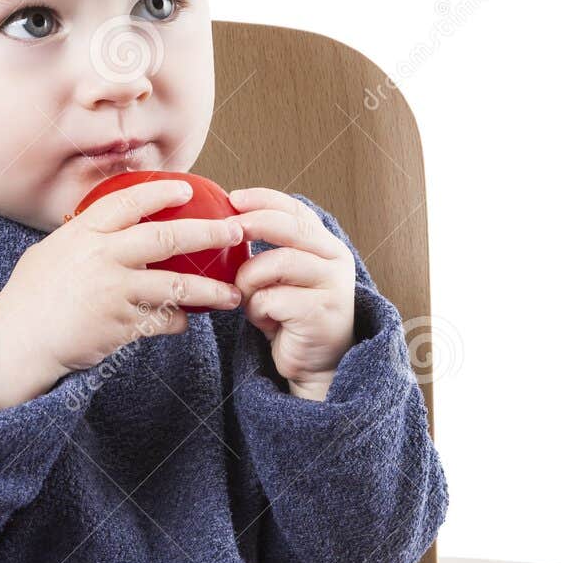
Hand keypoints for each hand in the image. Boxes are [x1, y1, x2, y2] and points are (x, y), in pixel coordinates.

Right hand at [0, 179, 244, 414]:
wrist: (18, 340)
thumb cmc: (32, 295)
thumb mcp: (52, 251)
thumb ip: (85, 236)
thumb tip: (111, 223)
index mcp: (85, 233)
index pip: (129, 202)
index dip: (161, 193)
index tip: (187, 188)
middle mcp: (101, 257)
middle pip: (165, 238)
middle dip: (207, 233)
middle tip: (236, 232)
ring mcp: (112, 292)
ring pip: (174, 286)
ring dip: (209, 291)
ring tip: (232, 295)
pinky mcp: (119, 326)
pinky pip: (161, 321)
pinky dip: (178, 322)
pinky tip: (187, 322)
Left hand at [229, 188, 356, 398]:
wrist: (317, 364)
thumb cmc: (291, 317)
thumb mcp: (280, 278)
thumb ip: (269, 250)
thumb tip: (228, 222)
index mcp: (326, 245)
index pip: (296, 211)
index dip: (264, 200)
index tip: (233, 198)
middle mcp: (335, 260)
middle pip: (291, 228)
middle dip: (254, 224)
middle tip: (228, 229)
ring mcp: (333, 285)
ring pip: (277, 263)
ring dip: (249, 280)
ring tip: (246, 296)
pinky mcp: (321, 312)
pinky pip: (272, 299)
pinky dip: (257, 310)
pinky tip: (264, 321)